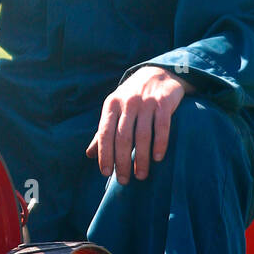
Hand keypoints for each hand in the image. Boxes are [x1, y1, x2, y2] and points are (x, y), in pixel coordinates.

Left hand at [86, 66, 190, 183]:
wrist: (158, 73)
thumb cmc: (132, 98)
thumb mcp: (115, 110)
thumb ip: (103, 131)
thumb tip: (89, 155)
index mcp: (111, 105)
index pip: (104, 134)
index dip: (104, 154)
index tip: (106, 173)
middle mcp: (127, 103)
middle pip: (122, 138)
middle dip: (122, 161)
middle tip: (124, 180)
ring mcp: (146, 102)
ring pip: (142, 135)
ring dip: (141, 158)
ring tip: (141, 175)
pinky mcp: (164, 102)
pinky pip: (162, 127)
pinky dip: (159, 144)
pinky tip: (158, 158)